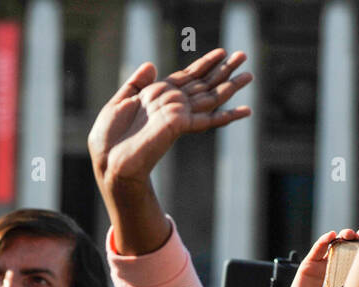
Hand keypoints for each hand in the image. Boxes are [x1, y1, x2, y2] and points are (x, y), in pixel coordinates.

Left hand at [88, 48, 250, 191]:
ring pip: (211, 97)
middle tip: (245, 55)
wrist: (109, 161)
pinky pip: (209, 119)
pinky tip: (246, 110)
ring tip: (250, 74)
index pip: (186, 76)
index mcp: (157, 96)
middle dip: (224, 69)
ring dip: (232, 85)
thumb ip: (136, 84)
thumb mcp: (119, 103)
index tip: (221, 53)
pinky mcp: (180, 125)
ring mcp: (178, 115)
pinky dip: (228, 115)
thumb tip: (152, 64)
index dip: (204, 64)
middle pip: (204, 83)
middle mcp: (172, 104)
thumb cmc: (109, 139)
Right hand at [282, 228, 358, 286]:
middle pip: (349, 248)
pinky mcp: (308, 266)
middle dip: (356, 239)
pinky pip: (316, 250)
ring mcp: (322, 267)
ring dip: (342, 237)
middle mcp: (337, 270)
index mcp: (349, 279)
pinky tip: (330, 236)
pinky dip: (323, 241)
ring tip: (347, 235)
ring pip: (334, 245)